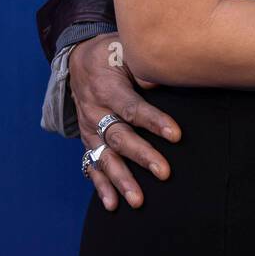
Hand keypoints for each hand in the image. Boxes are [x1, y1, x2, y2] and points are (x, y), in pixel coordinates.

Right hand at [72, 33, 181, 210]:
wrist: (78, 59)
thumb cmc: (110, 53)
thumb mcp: (123, 49)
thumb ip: (140, 66)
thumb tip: (158, 81)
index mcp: (106, 88)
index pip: (132, 108)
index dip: (154, 122)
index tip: (176, 135)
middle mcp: (95, 112)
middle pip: (119, 137)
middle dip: (142, 156)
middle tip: (164, 172)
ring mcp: (89, 128)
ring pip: (105, 157)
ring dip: (121, 180)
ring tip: (138, 201)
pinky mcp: (87, 139)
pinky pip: (91, 165)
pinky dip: (101, 186)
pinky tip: (112, 205)